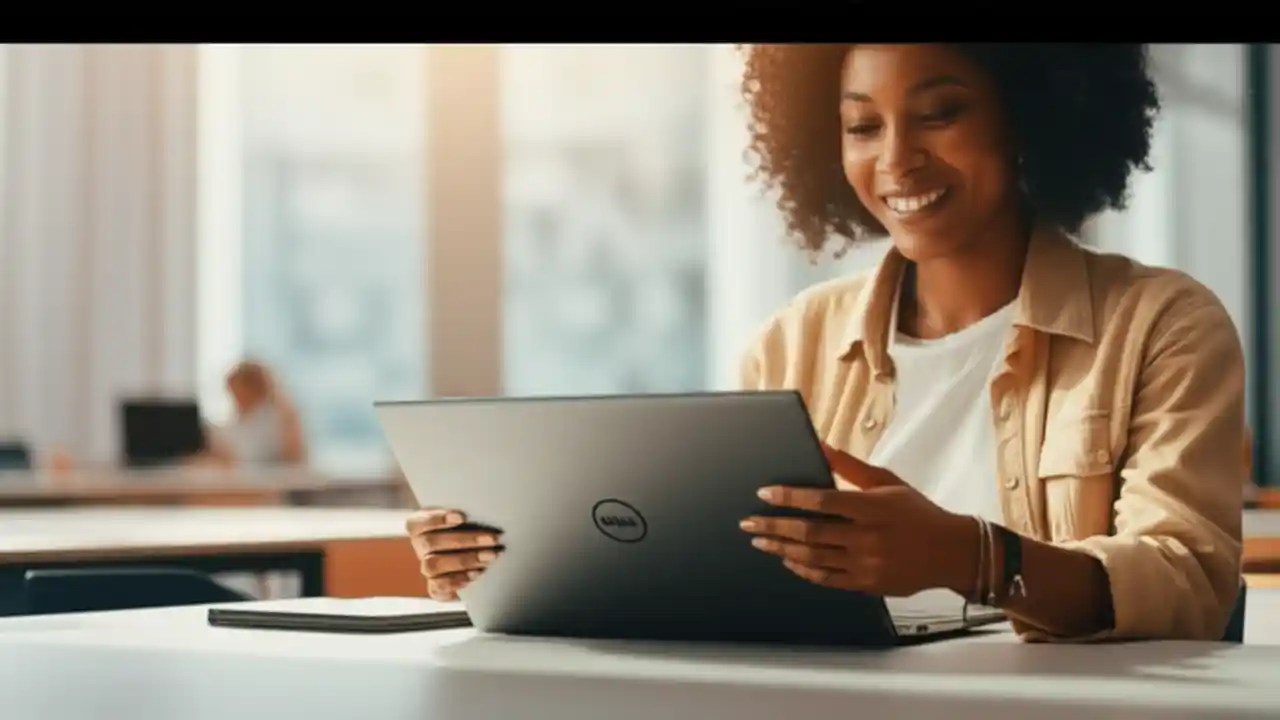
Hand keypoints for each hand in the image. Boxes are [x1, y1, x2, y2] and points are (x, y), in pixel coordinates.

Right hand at [406, 508, 503, 601]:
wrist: (473, 559)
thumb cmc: (470, 530)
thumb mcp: (466, 520)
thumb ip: (468, 515)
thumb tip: (486, 511)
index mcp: (421, 526)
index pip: (418, 521)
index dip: (437, 519)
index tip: (462, 517)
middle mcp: (421, 547)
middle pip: (431, 542)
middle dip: (464, 540)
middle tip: (492, 538)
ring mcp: (426, 568)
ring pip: (433, 565)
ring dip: (464, 560)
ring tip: (490, 556)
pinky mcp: (435, 588)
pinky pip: (438, 586)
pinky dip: (457, 580)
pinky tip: (476, 574)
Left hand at [740, 443, 976, 597]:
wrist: (950, 552)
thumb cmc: (917, 512)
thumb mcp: (888, 482)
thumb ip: (850, 467)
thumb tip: (819, 444)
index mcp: (872, 508)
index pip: (822, 502)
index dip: (790, 498)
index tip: (764, 494)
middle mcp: (867, 538)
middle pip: (810, 533)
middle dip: (774, 527)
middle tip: (748, 523)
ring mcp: (866, 564)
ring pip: (813, 558)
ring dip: (782, 549)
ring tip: (760, 541)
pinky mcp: (867, 584)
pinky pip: (827, 579)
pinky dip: (804, 570)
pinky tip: (788, 560)